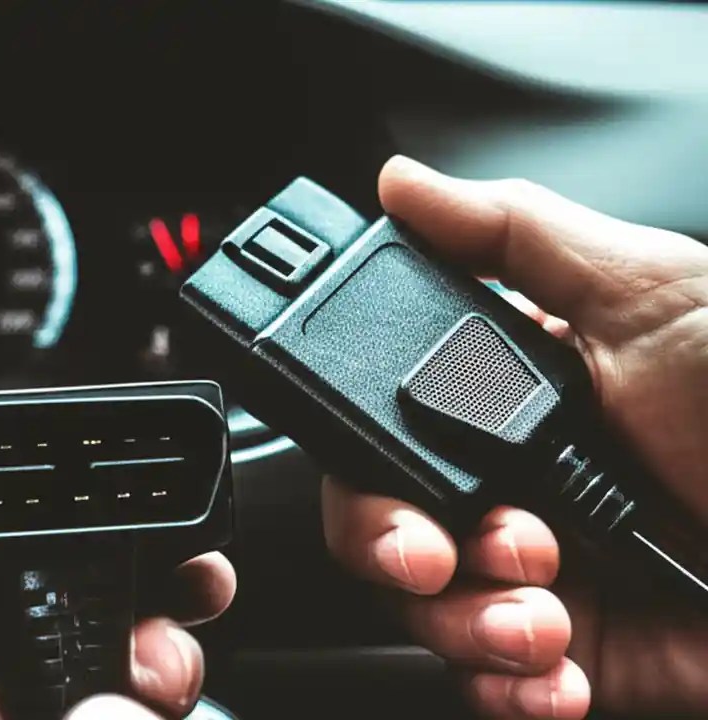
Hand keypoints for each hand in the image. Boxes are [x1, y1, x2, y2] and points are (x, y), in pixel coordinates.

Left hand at [0, 374, 235, 719]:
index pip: (40, 519)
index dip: (102, 505)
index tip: (152, 497)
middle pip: (105, 589)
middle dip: (167, 575)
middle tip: (190, 577)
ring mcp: (2, 702)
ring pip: (131, 669)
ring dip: (167, 651)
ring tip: (153, 653)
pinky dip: (132, 713)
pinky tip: (103, 706)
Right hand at [323, 156, 707, 717]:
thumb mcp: (648, 292)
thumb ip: (511, 236)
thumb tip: (404, 187)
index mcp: (506, 400)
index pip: (382, 434)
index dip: (368, 473)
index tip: (405, 499)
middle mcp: (509, 484)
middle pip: (380, 528)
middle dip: (401, 552)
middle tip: (462, 556)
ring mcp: (541, 572)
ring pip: (427, 613)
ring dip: (468, 626)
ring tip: (549, 618)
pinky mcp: (582, 651)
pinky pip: (492, 683)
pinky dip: (507, 689)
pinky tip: (557, 673)